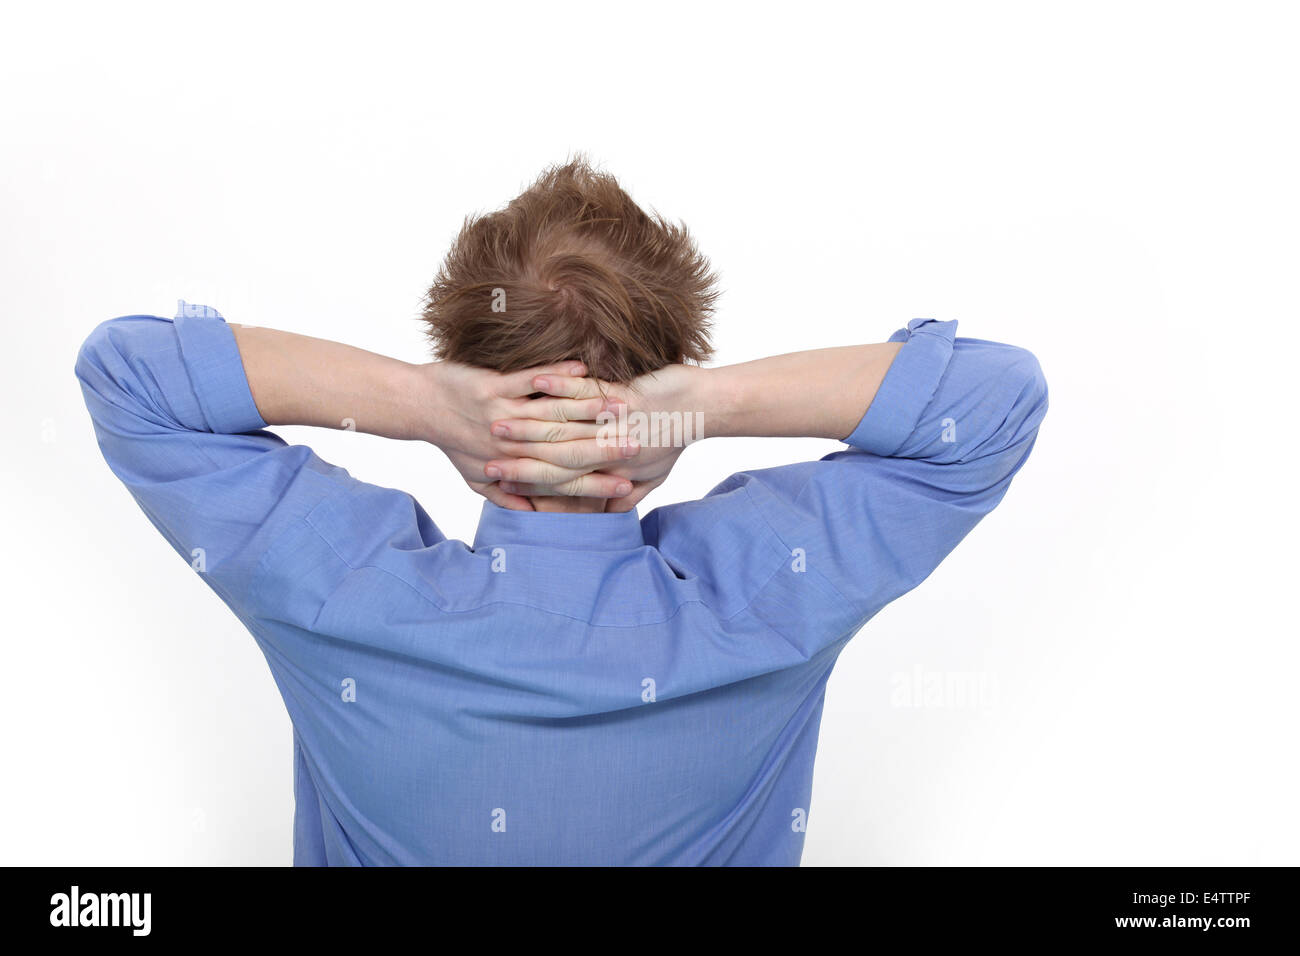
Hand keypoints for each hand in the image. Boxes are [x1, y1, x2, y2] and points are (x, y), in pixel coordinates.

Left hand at [426, 360, 642, 510]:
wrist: (420, 406)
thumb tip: (534, 518)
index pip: (560, 482)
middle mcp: (510, 445)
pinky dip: (557, 374)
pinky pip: (529, 380)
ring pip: (553, 415)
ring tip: (623, 408)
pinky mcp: (492, 387)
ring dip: (590, 410)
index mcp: (512, 468)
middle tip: (637, 448)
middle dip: (604, 449)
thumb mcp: (476, 480)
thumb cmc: (453, 443)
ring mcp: (501, 414)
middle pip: (564, 451)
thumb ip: (508, 499)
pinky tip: (584, 369)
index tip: (625, 488)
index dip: (593, 486)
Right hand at [485, 364, 710, 511]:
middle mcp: (608, 449)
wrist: (703, 409)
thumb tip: (609, 512)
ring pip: (563, 425)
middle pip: (553, 456)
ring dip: (527, 423)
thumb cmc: (676, 440)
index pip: (559, 480)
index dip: (526, 479)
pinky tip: (534, 381)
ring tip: (494, 419)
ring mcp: (614, 421)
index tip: (497, 479)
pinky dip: (559, 384)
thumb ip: (628, 494)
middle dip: (515, 455)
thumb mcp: (653, 475)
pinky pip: (586, 390)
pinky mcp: (622, 394)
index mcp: (610, 470)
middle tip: (485, 454)